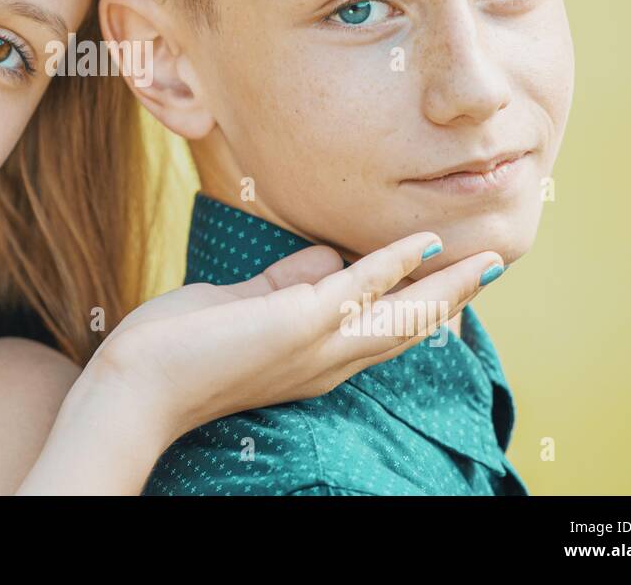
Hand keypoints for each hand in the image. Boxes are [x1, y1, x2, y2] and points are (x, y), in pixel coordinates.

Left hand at [89, 233, 503, 444]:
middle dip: (451, 299)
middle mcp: (325, 362)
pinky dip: (392, 264)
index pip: (376, 331)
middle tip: (492, 268)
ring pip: (399, 315)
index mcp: (311, 359)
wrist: (138, 386)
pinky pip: (358, 287)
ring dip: (446, 286)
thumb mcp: (241, 309)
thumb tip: (325, 259)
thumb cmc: (177, 350)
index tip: (448, 282)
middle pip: (406, 329)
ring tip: (489, 260)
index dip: (416, 305)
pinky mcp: (298, 325)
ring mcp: (315, 346)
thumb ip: (283, 286)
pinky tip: (422, 244)